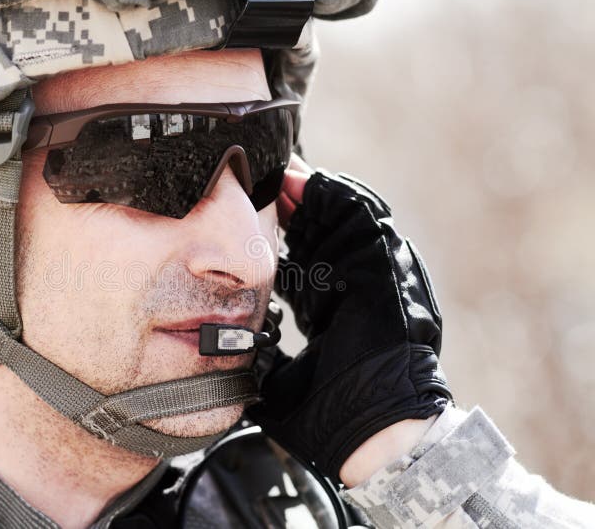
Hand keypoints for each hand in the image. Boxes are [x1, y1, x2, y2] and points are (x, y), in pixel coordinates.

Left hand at [249, 168, 451, 483]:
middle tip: (254, 180)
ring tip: (274, 172)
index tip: (244, 217)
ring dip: (307, 192)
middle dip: (287, 205)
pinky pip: (362, 217)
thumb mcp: (274, 378)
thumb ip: (252, 357)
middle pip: (317, 231)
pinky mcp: (385, 265)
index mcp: (328, 309)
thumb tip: (215, 347)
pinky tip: (302, 180)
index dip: (275, 236)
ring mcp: (369, 273)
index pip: (300, 260)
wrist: (368, 428)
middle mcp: (348, 286)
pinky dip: (333, 195)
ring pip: (340, 217)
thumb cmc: (326, 414)